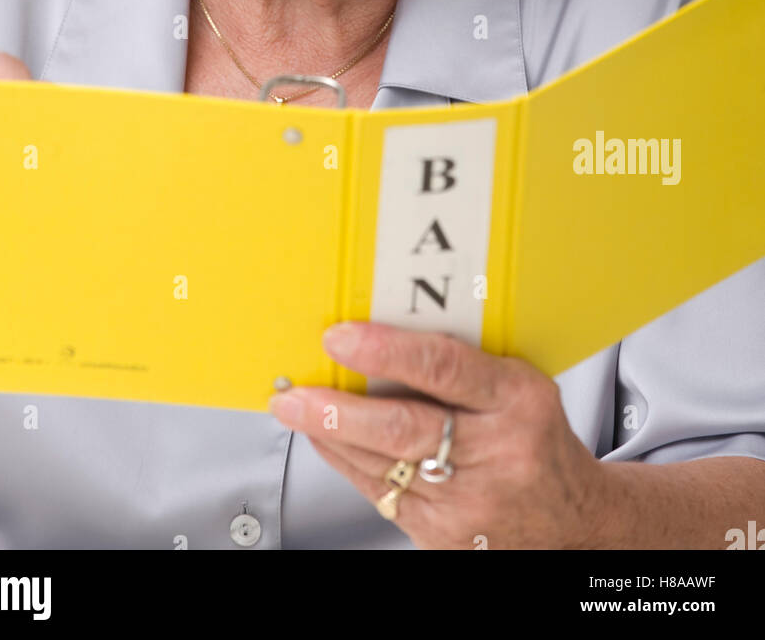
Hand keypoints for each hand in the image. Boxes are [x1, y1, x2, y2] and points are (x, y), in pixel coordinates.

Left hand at [269, 321, 609, 550]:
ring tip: (296, 409)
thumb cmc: (537, 439)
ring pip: (381, 465)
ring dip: (329, 436)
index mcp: (516, 401)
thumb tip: (380, 332)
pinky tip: (327, 442)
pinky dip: (345, 463)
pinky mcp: (444, 535)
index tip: (341, 337)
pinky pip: (379, 495)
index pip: (444, 368)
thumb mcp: (518, 385)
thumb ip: (461, 362)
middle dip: (339, 409)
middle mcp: (494, 453)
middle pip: (403, 427)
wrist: (572, 521)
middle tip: (296, 392)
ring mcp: (468, 502)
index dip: (386, 351)